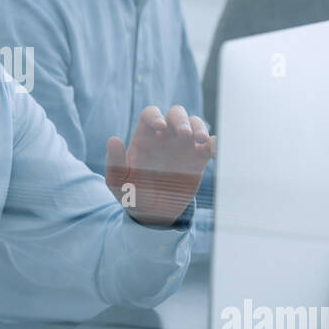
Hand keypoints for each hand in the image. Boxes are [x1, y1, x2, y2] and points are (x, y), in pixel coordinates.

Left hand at [106, 105, 212, 224]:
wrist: (153, 215)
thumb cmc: (132, 195)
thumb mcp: (119, 182)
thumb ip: (116, 162)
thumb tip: (113, 140)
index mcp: (144, 138)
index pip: (150, 114)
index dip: (156, 116)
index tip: (161, 126)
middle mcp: (165, 137)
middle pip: (176, 113)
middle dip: (182, 119)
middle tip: (185, 134)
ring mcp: (183, 147)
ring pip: (195, 124)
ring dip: (199, 127)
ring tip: (201, 140)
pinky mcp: (198, 160)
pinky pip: (210, 145)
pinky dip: (215, 143)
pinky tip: (214, 151)